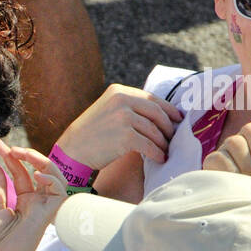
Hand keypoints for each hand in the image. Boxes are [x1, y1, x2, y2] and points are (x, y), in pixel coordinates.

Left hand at [0, 139, 66, 250]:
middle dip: (21, 154)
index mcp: (24, 201)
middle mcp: (37, 201)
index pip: (20, 173)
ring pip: (52, 175)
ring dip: (38, 160)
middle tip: (4, 145)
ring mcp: (45, 206)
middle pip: (35, 170)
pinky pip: (60, 190)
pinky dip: (51, 178)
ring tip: (19, 153)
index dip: (9, 158)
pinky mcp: (50, 213)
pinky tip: (35, 172)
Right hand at [51, 84, 181, 171]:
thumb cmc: (91, 134)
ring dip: (163, 143)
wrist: (72, 151)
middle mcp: (122, 101)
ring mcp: (123, 118)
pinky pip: (149, 145)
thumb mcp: (107, 110)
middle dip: (168, 127)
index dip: (169, 110)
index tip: (178, 119)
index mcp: (118, 92)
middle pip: (157, 113)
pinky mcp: (125, 137)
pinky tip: (159, 158)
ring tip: (165, 150)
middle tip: (173, 137)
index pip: (152, 99)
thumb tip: (159, 113)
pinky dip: (157, 153)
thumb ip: (128, 106)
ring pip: (155, 130)